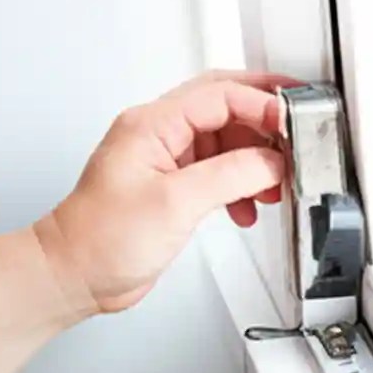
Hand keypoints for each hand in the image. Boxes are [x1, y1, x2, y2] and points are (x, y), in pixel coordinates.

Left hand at [35, 70, 300, 313]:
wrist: (74, 276)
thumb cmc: (100, 240)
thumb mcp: (174, 203)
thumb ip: (230, 175)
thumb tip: (271, 161)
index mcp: (151, 124)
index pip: (220, 95)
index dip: (262, 105)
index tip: (292, 123)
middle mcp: (158, 134)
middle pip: (224, 106)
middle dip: (264, 117)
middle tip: (298, 125)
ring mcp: (164, 160)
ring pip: (224, 140)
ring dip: (255, 158)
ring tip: (275, 181)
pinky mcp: (170, 187)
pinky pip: (217, 170)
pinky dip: (240, 183)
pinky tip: (248, 206)